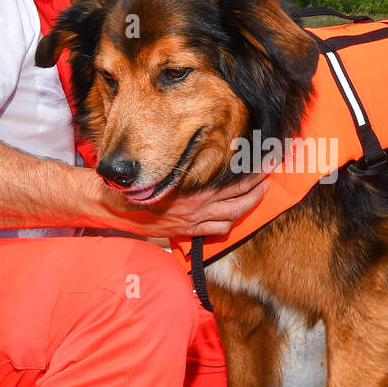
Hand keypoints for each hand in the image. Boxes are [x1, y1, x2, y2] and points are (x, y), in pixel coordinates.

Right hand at [101, 169, 270, 239]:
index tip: (266, 163)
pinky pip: (217, 231)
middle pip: (240, 202)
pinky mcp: (187, 232)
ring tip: (258, 195)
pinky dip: (228, 224)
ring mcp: (195, 222)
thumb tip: (206, 154)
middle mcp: (199, 208)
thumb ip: (187, 168)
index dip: (255, 175)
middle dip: (258, 190)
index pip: (236, 183)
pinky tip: (233, 217)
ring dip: (248, 206)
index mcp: (197, 192)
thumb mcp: (166, 171)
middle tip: (269, 179)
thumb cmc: (141, 184)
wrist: (118, 207)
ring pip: (232, 217)